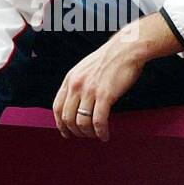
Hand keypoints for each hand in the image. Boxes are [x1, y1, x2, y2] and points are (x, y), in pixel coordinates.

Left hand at [52, 14, 180, 139]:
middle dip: (74, 131)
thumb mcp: (85, 69)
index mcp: (70, 79)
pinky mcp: (105, 96)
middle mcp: (77, 85)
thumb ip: (78, 84)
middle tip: (83, 135)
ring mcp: (90, 91)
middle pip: (67, 118)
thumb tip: (77, 102)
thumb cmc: (110, 58)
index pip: (57, 107)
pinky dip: (100, 132)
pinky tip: (105, 135)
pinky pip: (98, 121)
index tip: (66, 131)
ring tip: (95, 135)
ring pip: (81, 122)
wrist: (126, 49)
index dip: (60, 123)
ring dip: (88, 133)